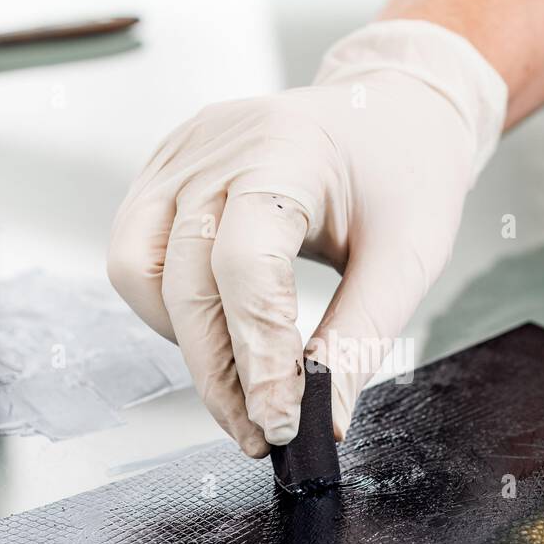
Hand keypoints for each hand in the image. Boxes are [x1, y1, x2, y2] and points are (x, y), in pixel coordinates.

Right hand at [107, 20, 505, 455]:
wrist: (392, 110)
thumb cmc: (405, 175)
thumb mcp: (407, 258)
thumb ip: (358, 340)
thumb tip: (323, 419)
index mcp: (288, 152)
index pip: (246, 263)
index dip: (256, 353)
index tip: (279, 422)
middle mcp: (219, 148)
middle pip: (187, 282)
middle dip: (221, 375)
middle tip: (259, 433)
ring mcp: (181, 156)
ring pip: (140, 271)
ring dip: (184, 342)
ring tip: (240, 379)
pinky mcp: (164, 172)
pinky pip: (136, 253)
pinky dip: (169, 307)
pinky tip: (218, 330)